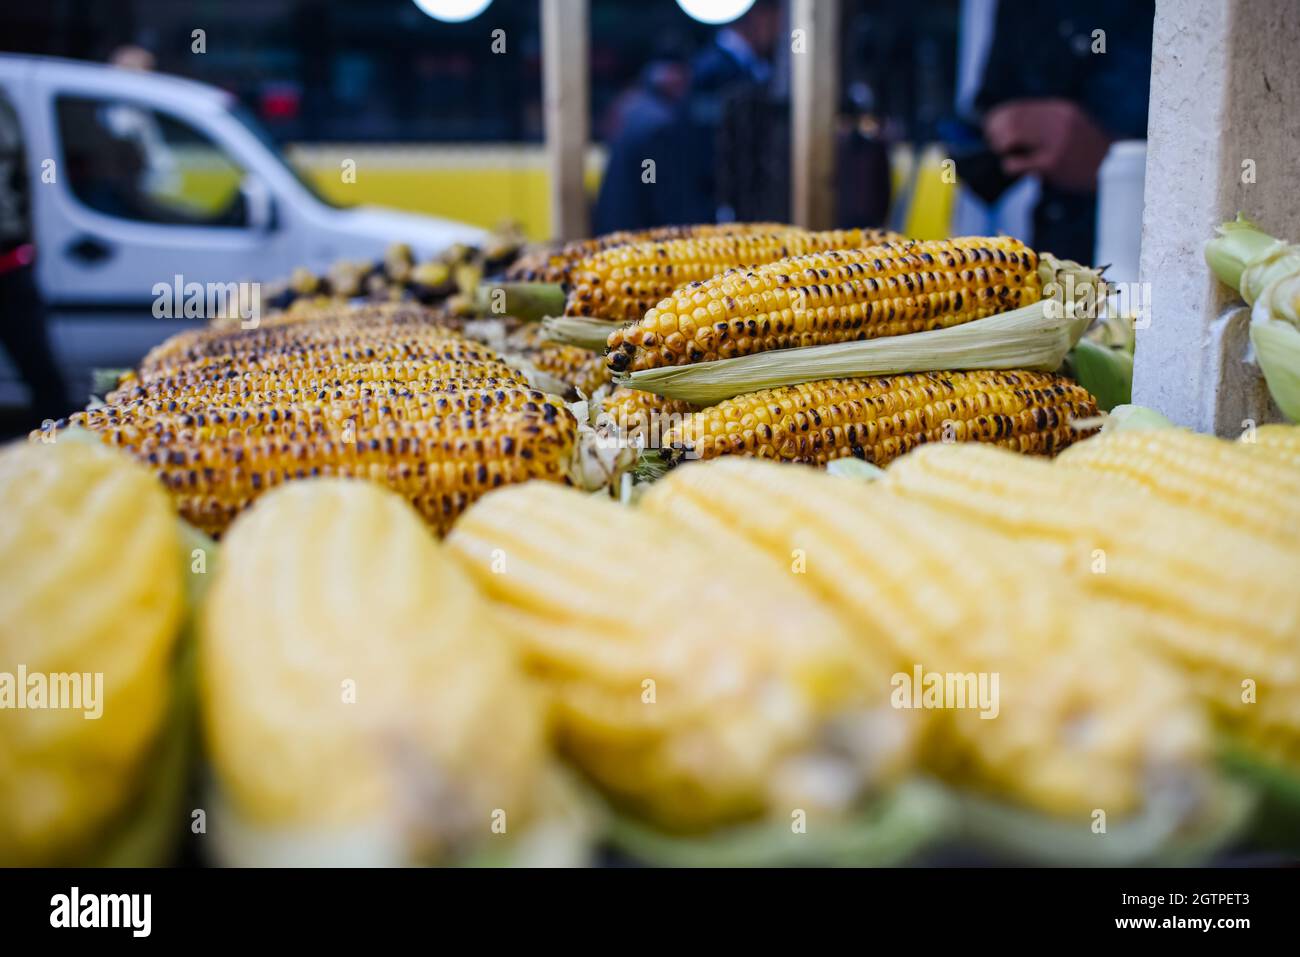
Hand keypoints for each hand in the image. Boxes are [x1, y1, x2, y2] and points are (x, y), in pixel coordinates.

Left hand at [983, 98, 1112, 191]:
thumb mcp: (1069, 123)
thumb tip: (1007, 123)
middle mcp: (1057, 122)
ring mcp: (1055, 142)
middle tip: (994, 142)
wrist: (1111, 165)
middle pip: (1011, 120)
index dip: (998, 117)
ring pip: (1011, 137)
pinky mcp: (1052, 163)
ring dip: (1000, 146)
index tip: (991, 127)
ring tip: (1004, 153)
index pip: (1017, 108)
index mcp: (1059, 110)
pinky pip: (1017, 163)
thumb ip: (1043, 120)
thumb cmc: (1085, 147)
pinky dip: (1009, 165)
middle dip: (995, 131)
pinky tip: (1013, 167)